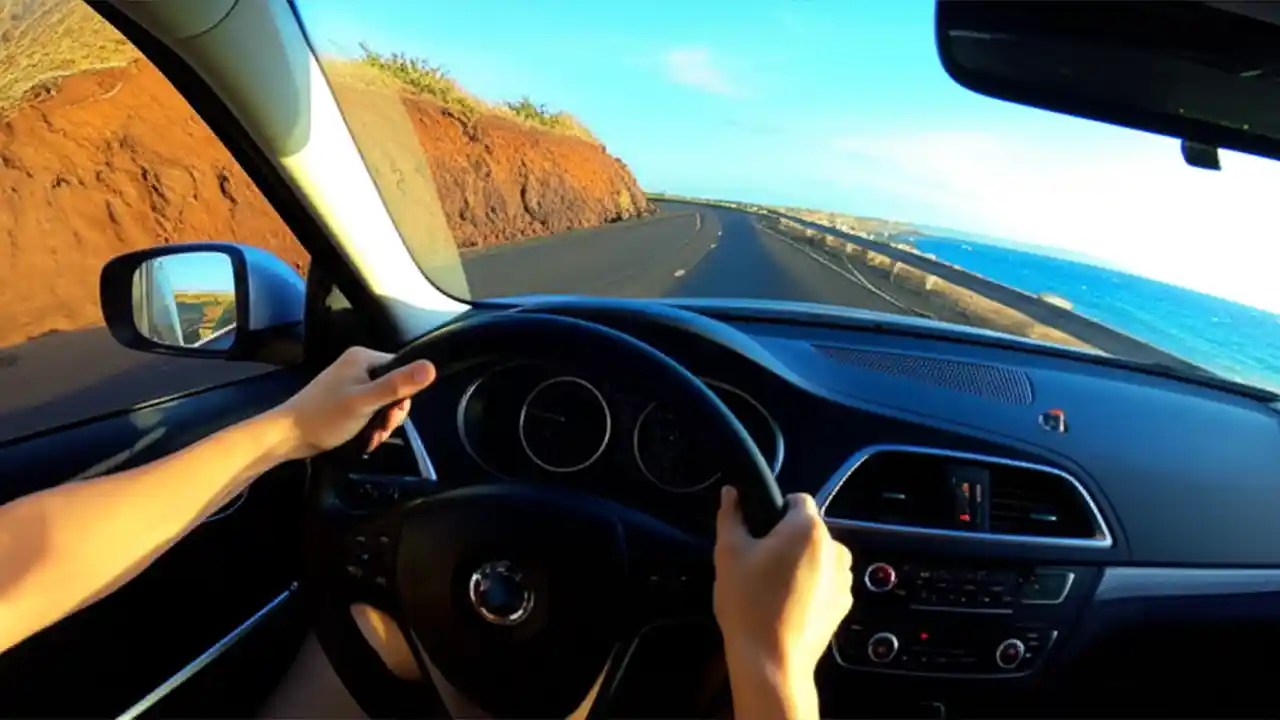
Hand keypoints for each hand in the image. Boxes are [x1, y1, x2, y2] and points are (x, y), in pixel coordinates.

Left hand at [273, 346, 435, 458]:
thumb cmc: (325, 417)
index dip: (403, 396)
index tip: (392, 417)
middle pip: (394, 389)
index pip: (402, 370)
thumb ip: (397, 385)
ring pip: (383, 403)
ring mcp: (351, 383)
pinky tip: (364, 439)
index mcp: (364, 357)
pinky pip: (370, 410)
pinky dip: (370, 426)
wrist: (287, 437)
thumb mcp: (365, 402)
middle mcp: (358, 366)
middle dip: (391, 415)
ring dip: (381, 424)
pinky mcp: (345, 400)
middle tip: (379, 431)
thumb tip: (432, 366)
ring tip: (370, 438)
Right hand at [713, 487, 853, 677]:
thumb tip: (732, 492)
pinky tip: (788, 605)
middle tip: (759, 564)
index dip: (774, 510)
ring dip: (801, 562)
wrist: (771, 662)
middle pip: (809, 530)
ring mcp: (844, 579)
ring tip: (774, 587)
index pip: (797, 499)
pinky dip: (811, 585)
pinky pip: (826, 581)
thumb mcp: (729, 554)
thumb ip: (731, 516)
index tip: (757, 534)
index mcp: (809, 529)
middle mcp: (836, 549)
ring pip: (818, 556)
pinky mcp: (844, 604)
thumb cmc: (748, 603)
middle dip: (787, 539)